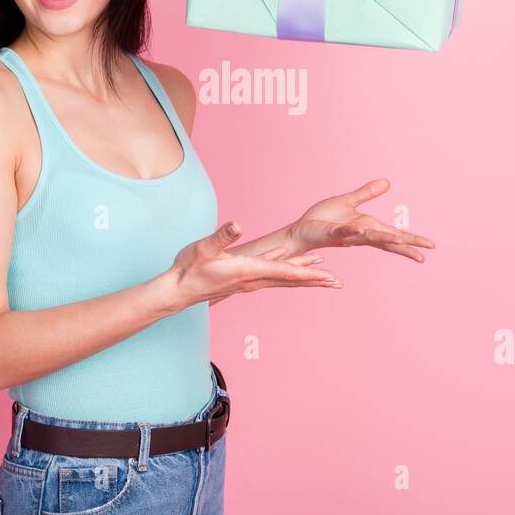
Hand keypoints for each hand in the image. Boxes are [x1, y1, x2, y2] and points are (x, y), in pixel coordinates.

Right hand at [164, 220, 342, 310]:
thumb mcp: (203, 248)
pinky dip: (284, 269)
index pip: (285, 272)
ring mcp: (248, 281)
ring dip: (303, 276)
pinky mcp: (242, 279)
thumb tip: (237, 224)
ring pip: (282, 278)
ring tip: (322, 274)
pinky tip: (288, 259)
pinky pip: (269, 274)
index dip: (308, 273)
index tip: (328, 277)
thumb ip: (221, 236)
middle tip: (337, 282)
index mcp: (249, 270)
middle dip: (315, 280)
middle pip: (290, 279)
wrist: (177, 290)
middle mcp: (253, 279)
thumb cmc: (188, 269)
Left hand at [289, 178, 434, 261]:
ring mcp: (348, 234)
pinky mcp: (333, 232)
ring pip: (371, 237)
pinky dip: (354, 231)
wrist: (302, 228)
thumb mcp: (349, 201)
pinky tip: (362, 231)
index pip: (394, 234)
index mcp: (368, 227)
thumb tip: (387, 182)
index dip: (411, 239)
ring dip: (386, 238)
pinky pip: (345, 231)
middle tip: (423, 256)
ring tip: (402, 240)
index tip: (430, 246)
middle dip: (406, 247)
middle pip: (388, 241)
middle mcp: (361, 234)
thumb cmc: (324, 218)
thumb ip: (367, 193)